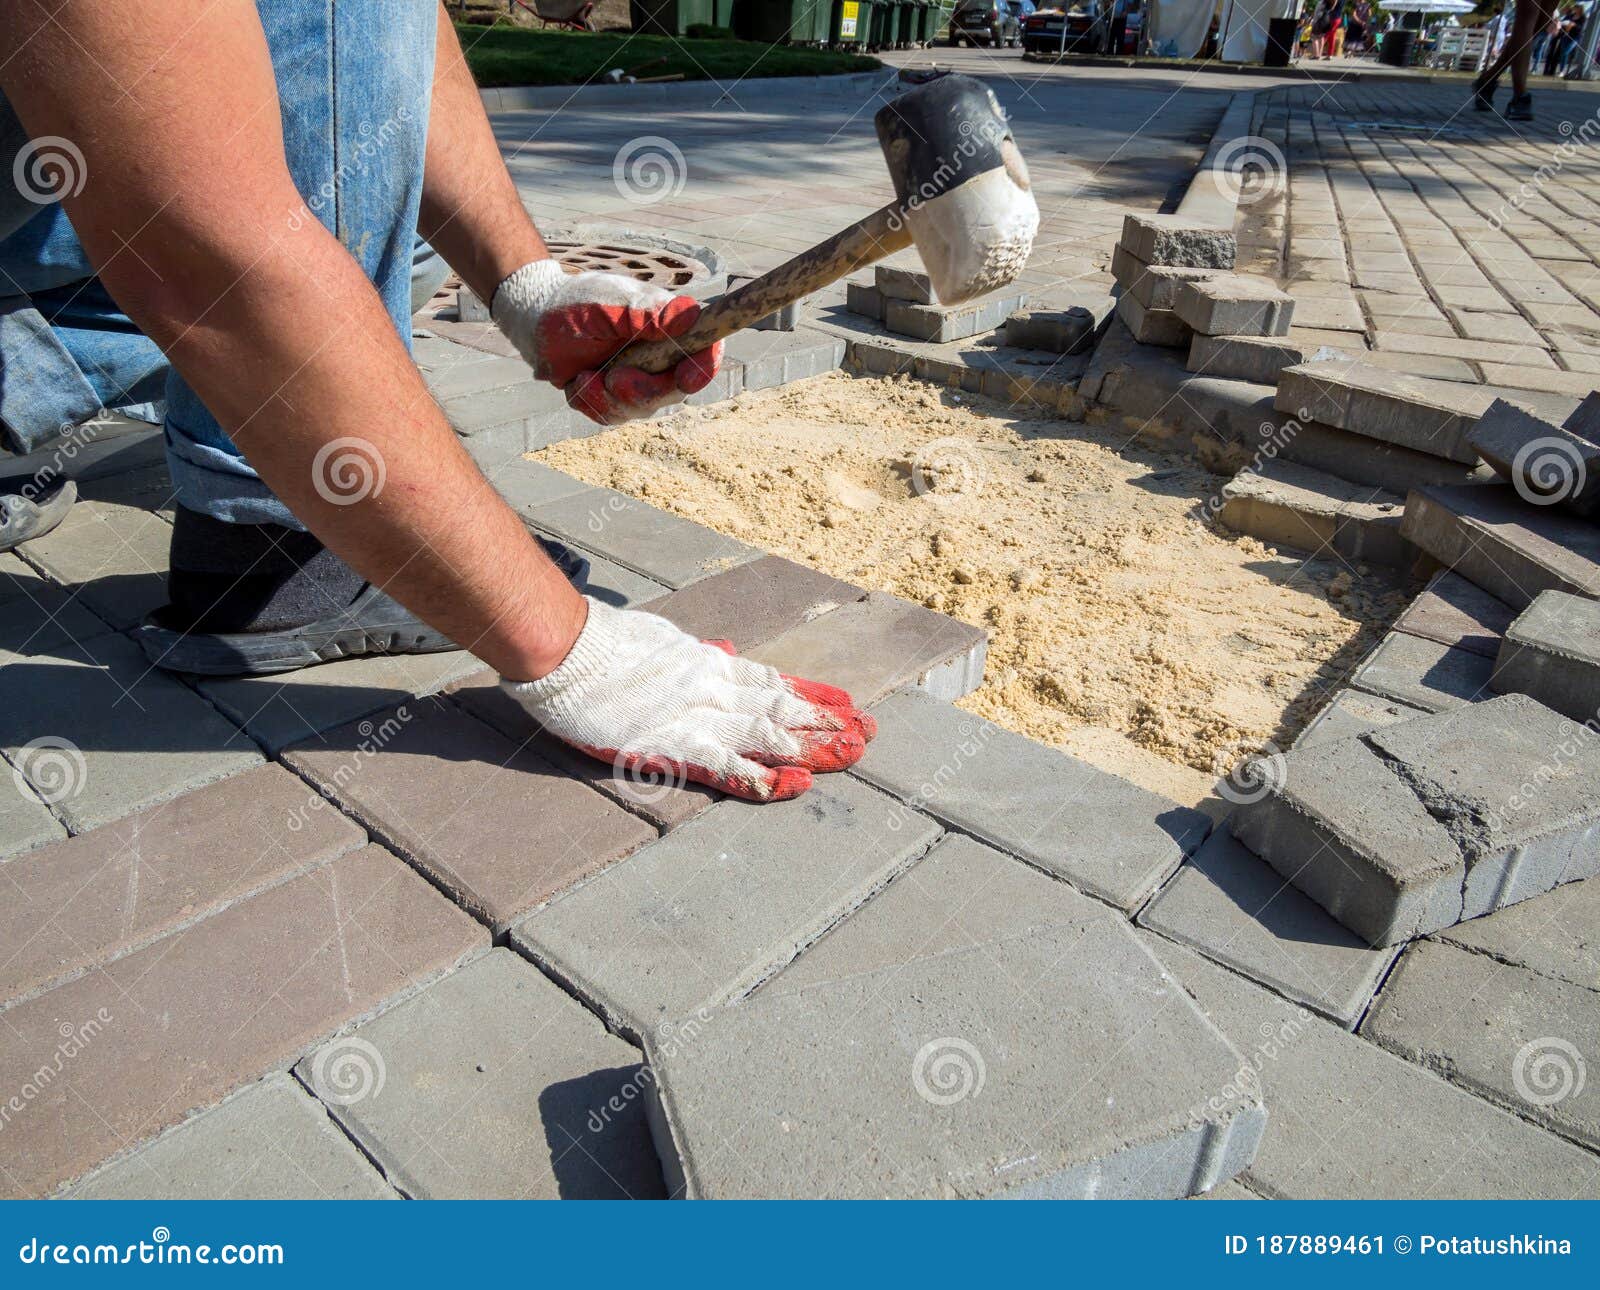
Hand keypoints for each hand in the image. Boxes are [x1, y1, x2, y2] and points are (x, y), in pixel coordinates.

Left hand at [491, 258, 721, 424]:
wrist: (537, 321)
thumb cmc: (575, 304)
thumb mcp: (610, 304)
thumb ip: (648, 314)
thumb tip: (691, 316)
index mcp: (669, 329)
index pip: (704, 352)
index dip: (704, 368)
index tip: (687, 378)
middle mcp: (661, 359)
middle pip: (674, 391)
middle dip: (643, 390)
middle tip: (614, 377)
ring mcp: (640, 382)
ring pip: (641, 408)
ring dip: (609, 397)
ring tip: (585, 374)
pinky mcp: (615, 399)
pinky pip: (611, 416)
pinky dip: (590, 402)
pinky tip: (579, 380)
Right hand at [500, 598, 875, 802]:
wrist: (562, 647)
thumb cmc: (599, 645)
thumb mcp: (659, 640)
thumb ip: (694, 653)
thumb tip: (723, 650)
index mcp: (706, 667)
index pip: (771, 681)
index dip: (812, 694)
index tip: (848, 703)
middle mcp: (710, 689)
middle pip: (780, 706)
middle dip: (826, 722)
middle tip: (869, 732)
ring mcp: (693, 717)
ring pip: (766, 733)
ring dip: (810, 746)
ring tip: (851, 753)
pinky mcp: (670, 743)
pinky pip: (723, 766)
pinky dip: (759, 777)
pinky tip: (792, 786)